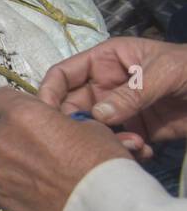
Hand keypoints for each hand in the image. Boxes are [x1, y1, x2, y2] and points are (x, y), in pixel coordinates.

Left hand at [0, 87, 133, 210]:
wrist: (102, 209)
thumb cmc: (101, 162)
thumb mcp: (92, 127)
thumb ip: (61, 121)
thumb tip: (57, 126)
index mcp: (22, 115)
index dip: (12, 104)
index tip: (26, 114)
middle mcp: (3, 140)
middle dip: (15, 135)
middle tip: (41, 147)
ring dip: (15, 161)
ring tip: (42, 174)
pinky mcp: (1, 197)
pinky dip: (12, 186)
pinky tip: (34, 191)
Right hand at [37, 38, 186, 154]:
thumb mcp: (166, 72)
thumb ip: (132, 92)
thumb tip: (97, 116)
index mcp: (107, 60)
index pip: (64, 74)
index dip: (48, 92)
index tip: (44, 115)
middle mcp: (107, 85)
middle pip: (72, 106)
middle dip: (78, 124)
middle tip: (90, 139)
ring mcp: (121, 109)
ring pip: (93, 129)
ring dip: (104, 140)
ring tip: (131, 145)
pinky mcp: (137, 130)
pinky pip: (116, 143)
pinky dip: (125, 150)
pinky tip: (143, 150)